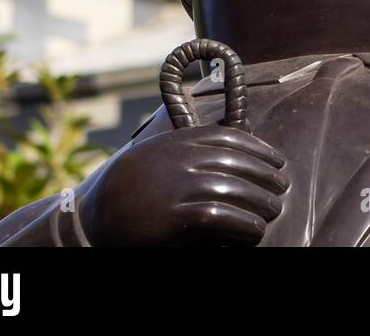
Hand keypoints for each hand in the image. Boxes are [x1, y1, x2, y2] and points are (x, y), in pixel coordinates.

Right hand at [80, 125, 288, 245]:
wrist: (89, 219)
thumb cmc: (124, 188)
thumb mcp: (152, 154)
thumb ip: (184, 147)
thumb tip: (229, 147)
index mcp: (177, 141)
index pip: (231, 137)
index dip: (259, 148)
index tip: (275, 159)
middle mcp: (181, 159)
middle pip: (239, 163)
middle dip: (266, 176)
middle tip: (281, 187)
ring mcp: (179, 187)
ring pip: (236, 190)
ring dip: (261, 202)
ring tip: (272, 210)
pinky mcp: (176, 217)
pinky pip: (223, 218)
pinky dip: (245, 225)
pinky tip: (255, 231)